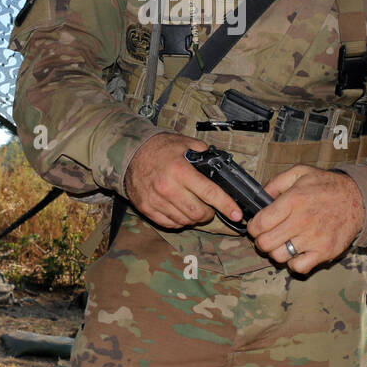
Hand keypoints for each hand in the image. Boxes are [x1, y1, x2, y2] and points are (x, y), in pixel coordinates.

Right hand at [124, 132, 242, 229]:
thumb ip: (203, 152)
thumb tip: (220, 164)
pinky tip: (180, 210)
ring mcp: (156, 200)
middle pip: (198, 212)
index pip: (209, 193)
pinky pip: (169, 224)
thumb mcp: (184, 143)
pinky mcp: (146, 208)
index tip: (237, 214)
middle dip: (210, 213)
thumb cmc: (158, 148)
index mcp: (180, 171)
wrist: (130, 152)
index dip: (226, 205)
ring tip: (195, 207)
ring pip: (185, 220)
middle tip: (210, 207)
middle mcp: (167, 188)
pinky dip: (179, 221)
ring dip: (195, 218)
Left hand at [248, 166, 364, 275]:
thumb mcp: (300, 173)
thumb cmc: (327, 186)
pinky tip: (296, 251)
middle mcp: (302, 221)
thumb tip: (259, 196)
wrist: (358, 199)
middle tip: (268, 235)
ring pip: (278, 256)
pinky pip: (298, 267)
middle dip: (261, 240)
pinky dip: (293, 263)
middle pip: (265, 244)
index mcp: (293, 200)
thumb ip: (276, 182)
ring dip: (276, 251)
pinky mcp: (324, 252)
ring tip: (283, 242)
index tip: (257, 226)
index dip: (253, 227)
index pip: (259, 224)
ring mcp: (314, 239)